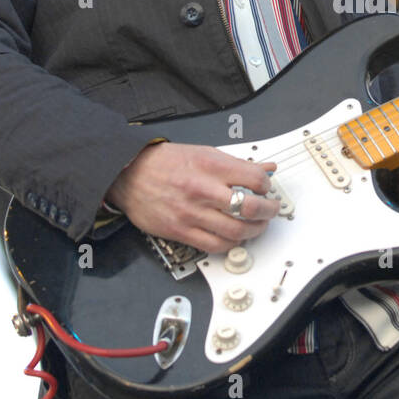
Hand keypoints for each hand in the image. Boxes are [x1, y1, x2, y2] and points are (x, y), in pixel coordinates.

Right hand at [106, 141, 279, 251]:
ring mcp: (191, 213)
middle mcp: (202, 190)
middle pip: (249, 208)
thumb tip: (265, 169)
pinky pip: (214, 246)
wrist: (129, 174)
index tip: (266, 189)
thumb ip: (236, 164)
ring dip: (253, 231)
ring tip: (256, 226)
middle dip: (268, 212)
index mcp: (210, 166)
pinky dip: (230, 244)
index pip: (254, 179)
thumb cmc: (164, 163)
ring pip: (235, 232)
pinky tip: (234, 237)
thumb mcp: (204, 152)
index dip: (267, 186)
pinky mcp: (181, 231)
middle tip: (270, 210)